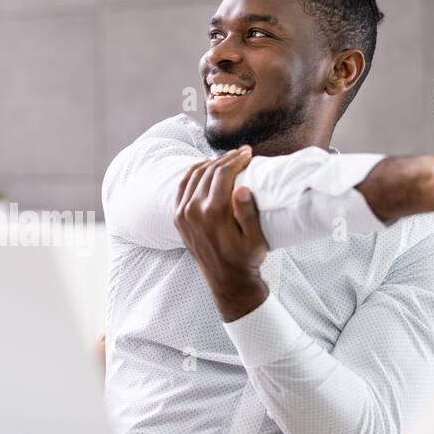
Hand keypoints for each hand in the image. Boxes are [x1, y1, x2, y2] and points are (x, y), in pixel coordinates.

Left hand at [173, 146, 270, 322]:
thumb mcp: (256, 239)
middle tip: (241, 153)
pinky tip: (205, 168)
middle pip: (209, 172)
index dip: (236, 159)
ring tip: (227, 159)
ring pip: (194, 176)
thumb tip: (243, 188)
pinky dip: (193, 173)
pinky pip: (183, 187)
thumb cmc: (246, 259)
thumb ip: (248, 213)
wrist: (226, 280)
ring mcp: (182, 214)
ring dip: (211, 163)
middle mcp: (193, 211)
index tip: (248, 152)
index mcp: (213, 213)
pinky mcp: (178, 218)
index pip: (223, 174)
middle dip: (226, 159)